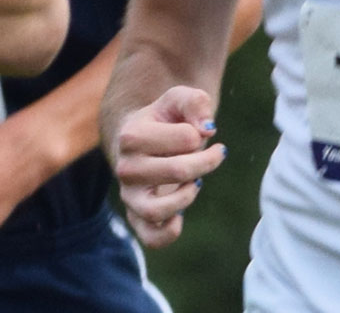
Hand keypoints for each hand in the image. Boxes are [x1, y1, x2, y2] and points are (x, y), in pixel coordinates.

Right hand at [110, 85, 224, 246]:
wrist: (139, 142)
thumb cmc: (164, 119)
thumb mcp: (178, 99)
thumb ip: (195, 103)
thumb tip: (207, 129)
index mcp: (131, 136)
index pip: (185, 139)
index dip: (201, 135)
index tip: (198, 133)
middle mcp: (125, 168)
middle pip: (178, 172)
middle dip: (205, 162)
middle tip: (214, 154)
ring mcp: (129, 196)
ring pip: (158, 210)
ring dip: (187, 197)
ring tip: (195, 183)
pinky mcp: (137, 218)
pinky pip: (152, 238)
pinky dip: (171, 232)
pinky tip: (181, 216)